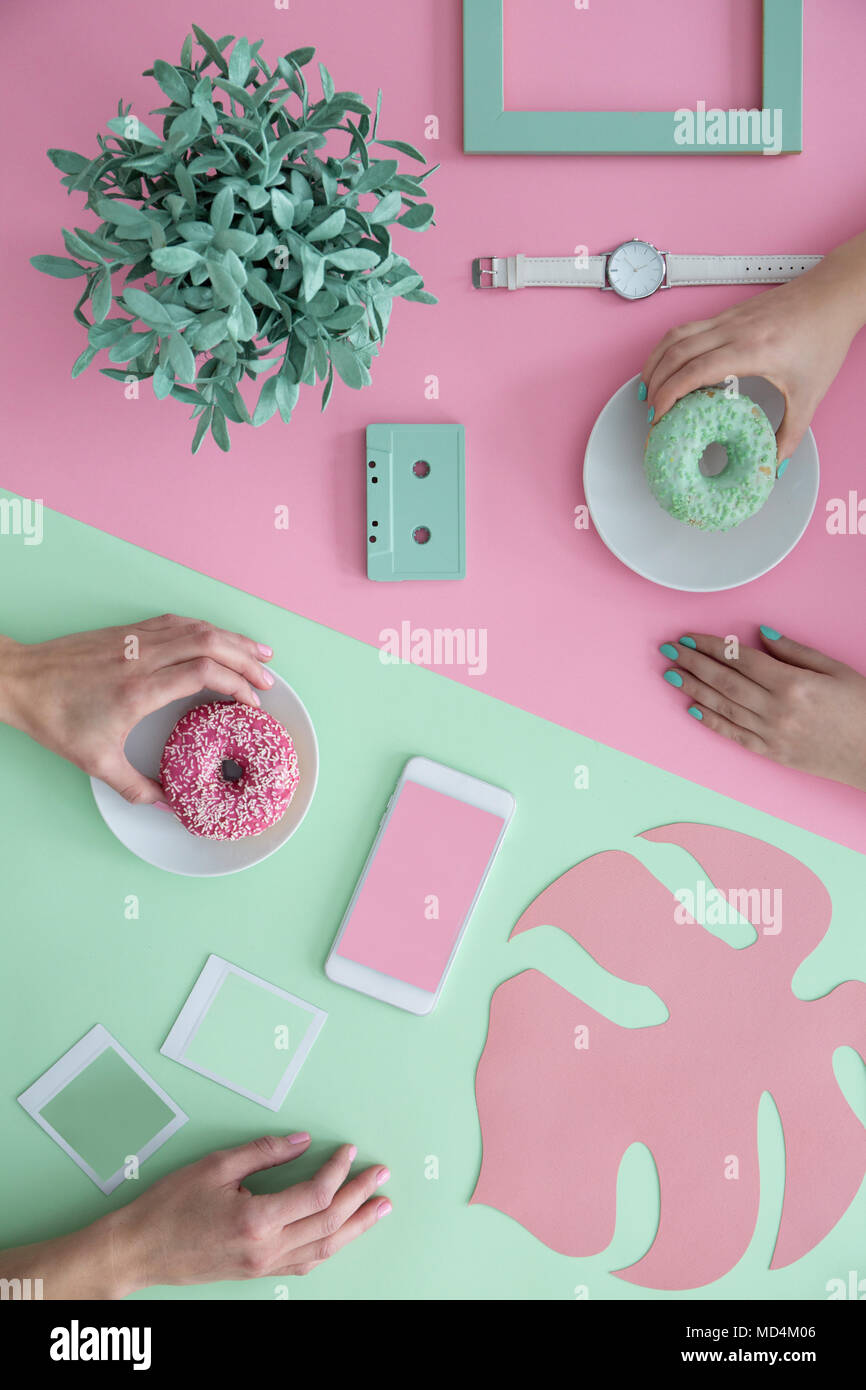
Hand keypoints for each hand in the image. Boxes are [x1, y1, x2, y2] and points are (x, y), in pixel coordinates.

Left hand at [0, 614, 274, 804]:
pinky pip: (176, 622)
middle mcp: (142, 657)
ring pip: (197, 627)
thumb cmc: (55, 718)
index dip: (236, 685)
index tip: (252, 704)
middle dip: (246, 660)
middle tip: (269, 679)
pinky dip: (205, 628)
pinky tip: (218, 636)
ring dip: (233, 639)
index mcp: (138, 689)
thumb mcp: (96, 762)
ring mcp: (135, 640)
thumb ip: (136, 786)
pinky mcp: (128, 631)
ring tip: (260, 653)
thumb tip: (167, 805)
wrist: (20, 681)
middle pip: (210, 643)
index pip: (202, 673)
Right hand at [110, 1134, 390, 1290]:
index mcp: (257, 1220)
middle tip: (381, 1176)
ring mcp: (263, 1265)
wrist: (138, 1251)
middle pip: (329, 1222)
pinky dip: (329, 1246)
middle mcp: (266, 1248)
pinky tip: (341, 1234)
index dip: (339, 1170)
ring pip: (324, 1248)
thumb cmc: (168, 1208)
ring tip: (378, 1208)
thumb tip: (302, 1141)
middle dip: (360, 1197)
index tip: (349, 1151)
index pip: (316, 1193)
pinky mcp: (257, 1272)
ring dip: (356, 1227)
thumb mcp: (215, 1166)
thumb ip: (264, 1152)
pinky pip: (305, 1263)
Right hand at [640, 232, 865, 462]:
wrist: (834, 297)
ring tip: (647, 388)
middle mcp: (734, 330)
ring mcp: (728, 318)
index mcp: (752, 350)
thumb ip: (790, 435)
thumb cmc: (824, 337)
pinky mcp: (728, 313)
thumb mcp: (809, 395)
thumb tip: (773, 466)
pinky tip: (667, 364)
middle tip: (650, 412)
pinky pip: (686, 329)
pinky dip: (668, 349)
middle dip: (655, 384)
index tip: (658, 417)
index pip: (694, 370)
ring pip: (675, 336)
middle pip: (676, 354)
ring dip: (655, 362)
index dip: (669, 394)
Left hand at [659, 628, 865, 790]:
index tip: (688, 637)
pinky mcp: (772, 753)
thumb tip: (759, 634)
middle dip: (693, 663)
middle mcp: (778, 710)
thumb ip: (794, 651)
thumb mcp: (834, 670)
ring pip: (723, 707)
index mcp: (793, 684)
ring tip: (672, 673)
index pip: (740, 659)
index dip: (710, 646)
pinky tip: (693, 708)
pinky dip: (712, 721)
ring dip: (694, 688)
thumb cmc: (862, 708)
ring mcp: (773, 734)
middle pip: (724, 681)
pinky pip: (735, 734)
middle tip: (668, 650)